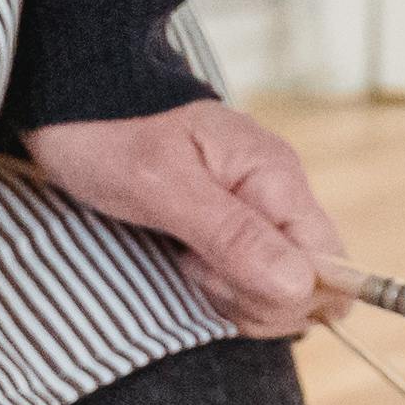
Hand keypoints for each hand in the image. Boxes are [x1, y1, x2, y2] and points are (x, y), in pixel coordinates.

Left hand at [22, 100, 350, 337]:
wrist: (75, 106)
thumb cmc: (112, 134)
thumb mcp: (164, 186)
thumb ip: (233, 236)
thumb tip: (300, 286)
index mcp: (276, 177)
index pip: (330, 261)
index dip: (289, 295)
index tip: (222, 280)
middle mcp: (279, 197)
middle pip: (309, 286)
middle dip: (252, 298)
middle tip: (190, 264)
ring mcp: (259, 216)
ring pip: (279, 293)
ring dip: (231, 297)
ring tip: (181, 259)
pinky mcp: (234, 232)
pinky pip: (250, 284)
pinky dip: (219, 292)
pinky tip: (184, 267)